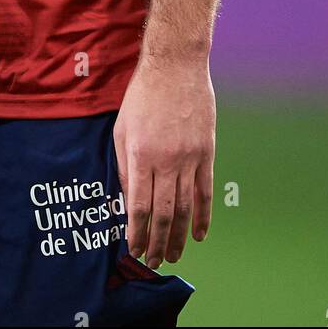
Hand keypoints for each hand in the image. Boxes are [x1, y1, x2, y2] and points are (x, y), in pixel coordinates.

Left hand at [113, 58, 214, 268]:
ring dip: (178, 236)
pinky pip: (205, 192)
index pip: (138, 205)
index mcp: (140, 155)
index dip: (136, 232)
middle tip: (152, 261)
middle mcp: (166, 161)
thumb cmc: (143, 95)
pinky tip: (199, 235)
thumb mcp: (121, 128)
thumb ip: (122, 164)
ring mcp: (189, 158)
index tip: (133, 249)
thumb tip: (124, 199)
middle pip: (162, 213)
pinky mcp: (206, 153)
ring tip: (173, 256)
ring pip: (185, 208)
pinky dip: (203, 217)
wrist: (176, 67)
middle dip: (156, 242)